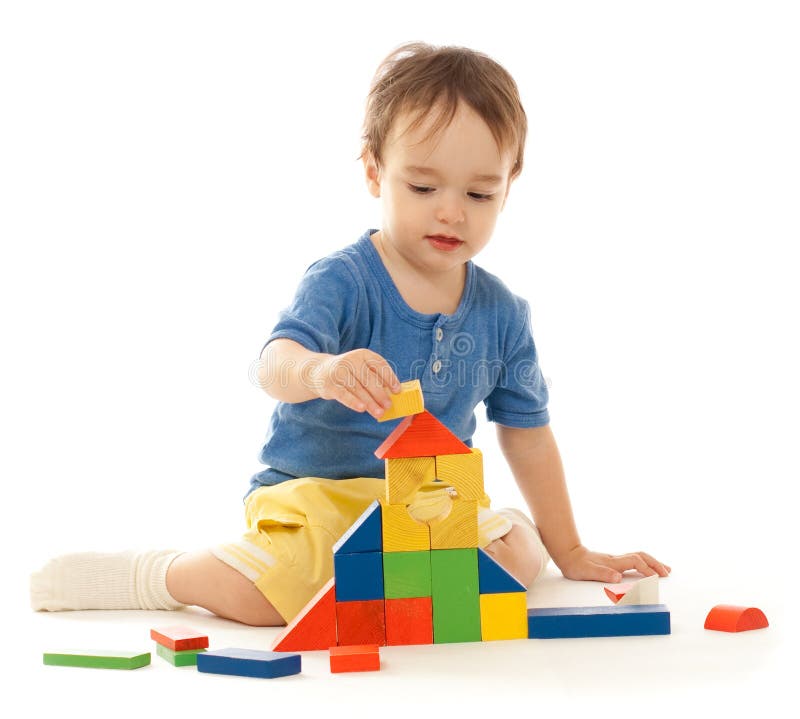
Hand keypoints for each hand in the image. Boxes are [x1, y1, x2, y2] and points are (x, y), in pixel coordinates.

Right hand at [308, 349, 400, 419]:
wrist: (318, 372)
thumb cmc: (347, 373)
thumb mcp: (361, 369)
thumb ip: (375, 378)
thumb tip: (392, 395)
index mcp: (363, 354)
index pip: (379, 365)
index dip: (390, 378)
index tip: (397, 391)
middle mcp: (351, 360)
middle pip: (369, 379)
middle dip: (380, 394)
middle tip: (388, 406)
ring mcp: (339, 371)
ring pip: (358, 389)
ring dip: (370, 402)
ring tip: (379, 413)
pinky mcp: (329, 384)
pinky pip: (343, 394)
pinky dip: (353, 401)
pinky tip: (362, 409)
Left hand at [555, 545, 670, 583]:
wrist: (567, 554)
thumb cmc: (576, 565)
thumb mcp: (586, 572)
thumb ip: (602, 574)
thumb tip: (617, 578)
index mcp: (613, 562)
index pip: (635, 562)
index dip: (647, 570)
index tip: (656, 578)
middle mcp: (616, 559)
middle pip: (641, 556)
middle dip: (655, 564)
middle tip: (667, 573)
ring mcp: (616, 559)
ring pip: (639, 557)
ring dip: (653, 562)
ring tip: (665, 570)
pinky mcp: (614, 561)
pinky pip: (634, 560)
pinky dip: (644, 564)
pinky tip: (646, 569)